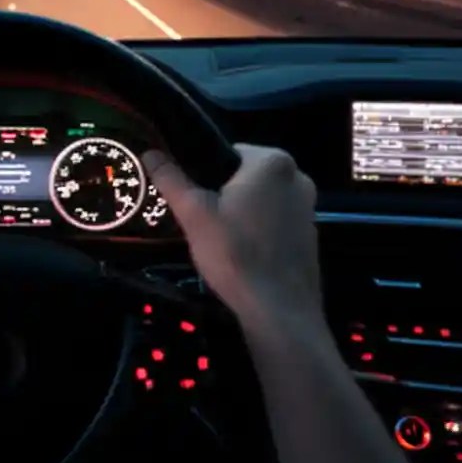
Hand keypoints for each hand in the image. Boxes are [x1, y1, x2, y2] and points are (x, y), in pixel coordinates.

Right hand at [142, 145, 318, 329]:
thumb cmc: (235, 253)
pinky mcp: (311, 235)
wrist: (278, 310)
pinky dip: (259, 232)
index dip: (205, 174)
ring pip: (261, 201)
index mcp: (272, 162)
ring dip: (241, 214)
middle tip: (203, 223)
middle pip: (246, 177)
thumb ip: (171, 180)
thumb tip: (151, 153)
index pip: (228, 152)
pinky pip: (275, 223)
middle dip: (224, 195)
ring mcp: (309, 208)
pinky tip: (244, 256)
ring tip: (221, 242)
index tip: (193, 200)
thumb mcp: (194, 214)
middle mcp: (298, 177)